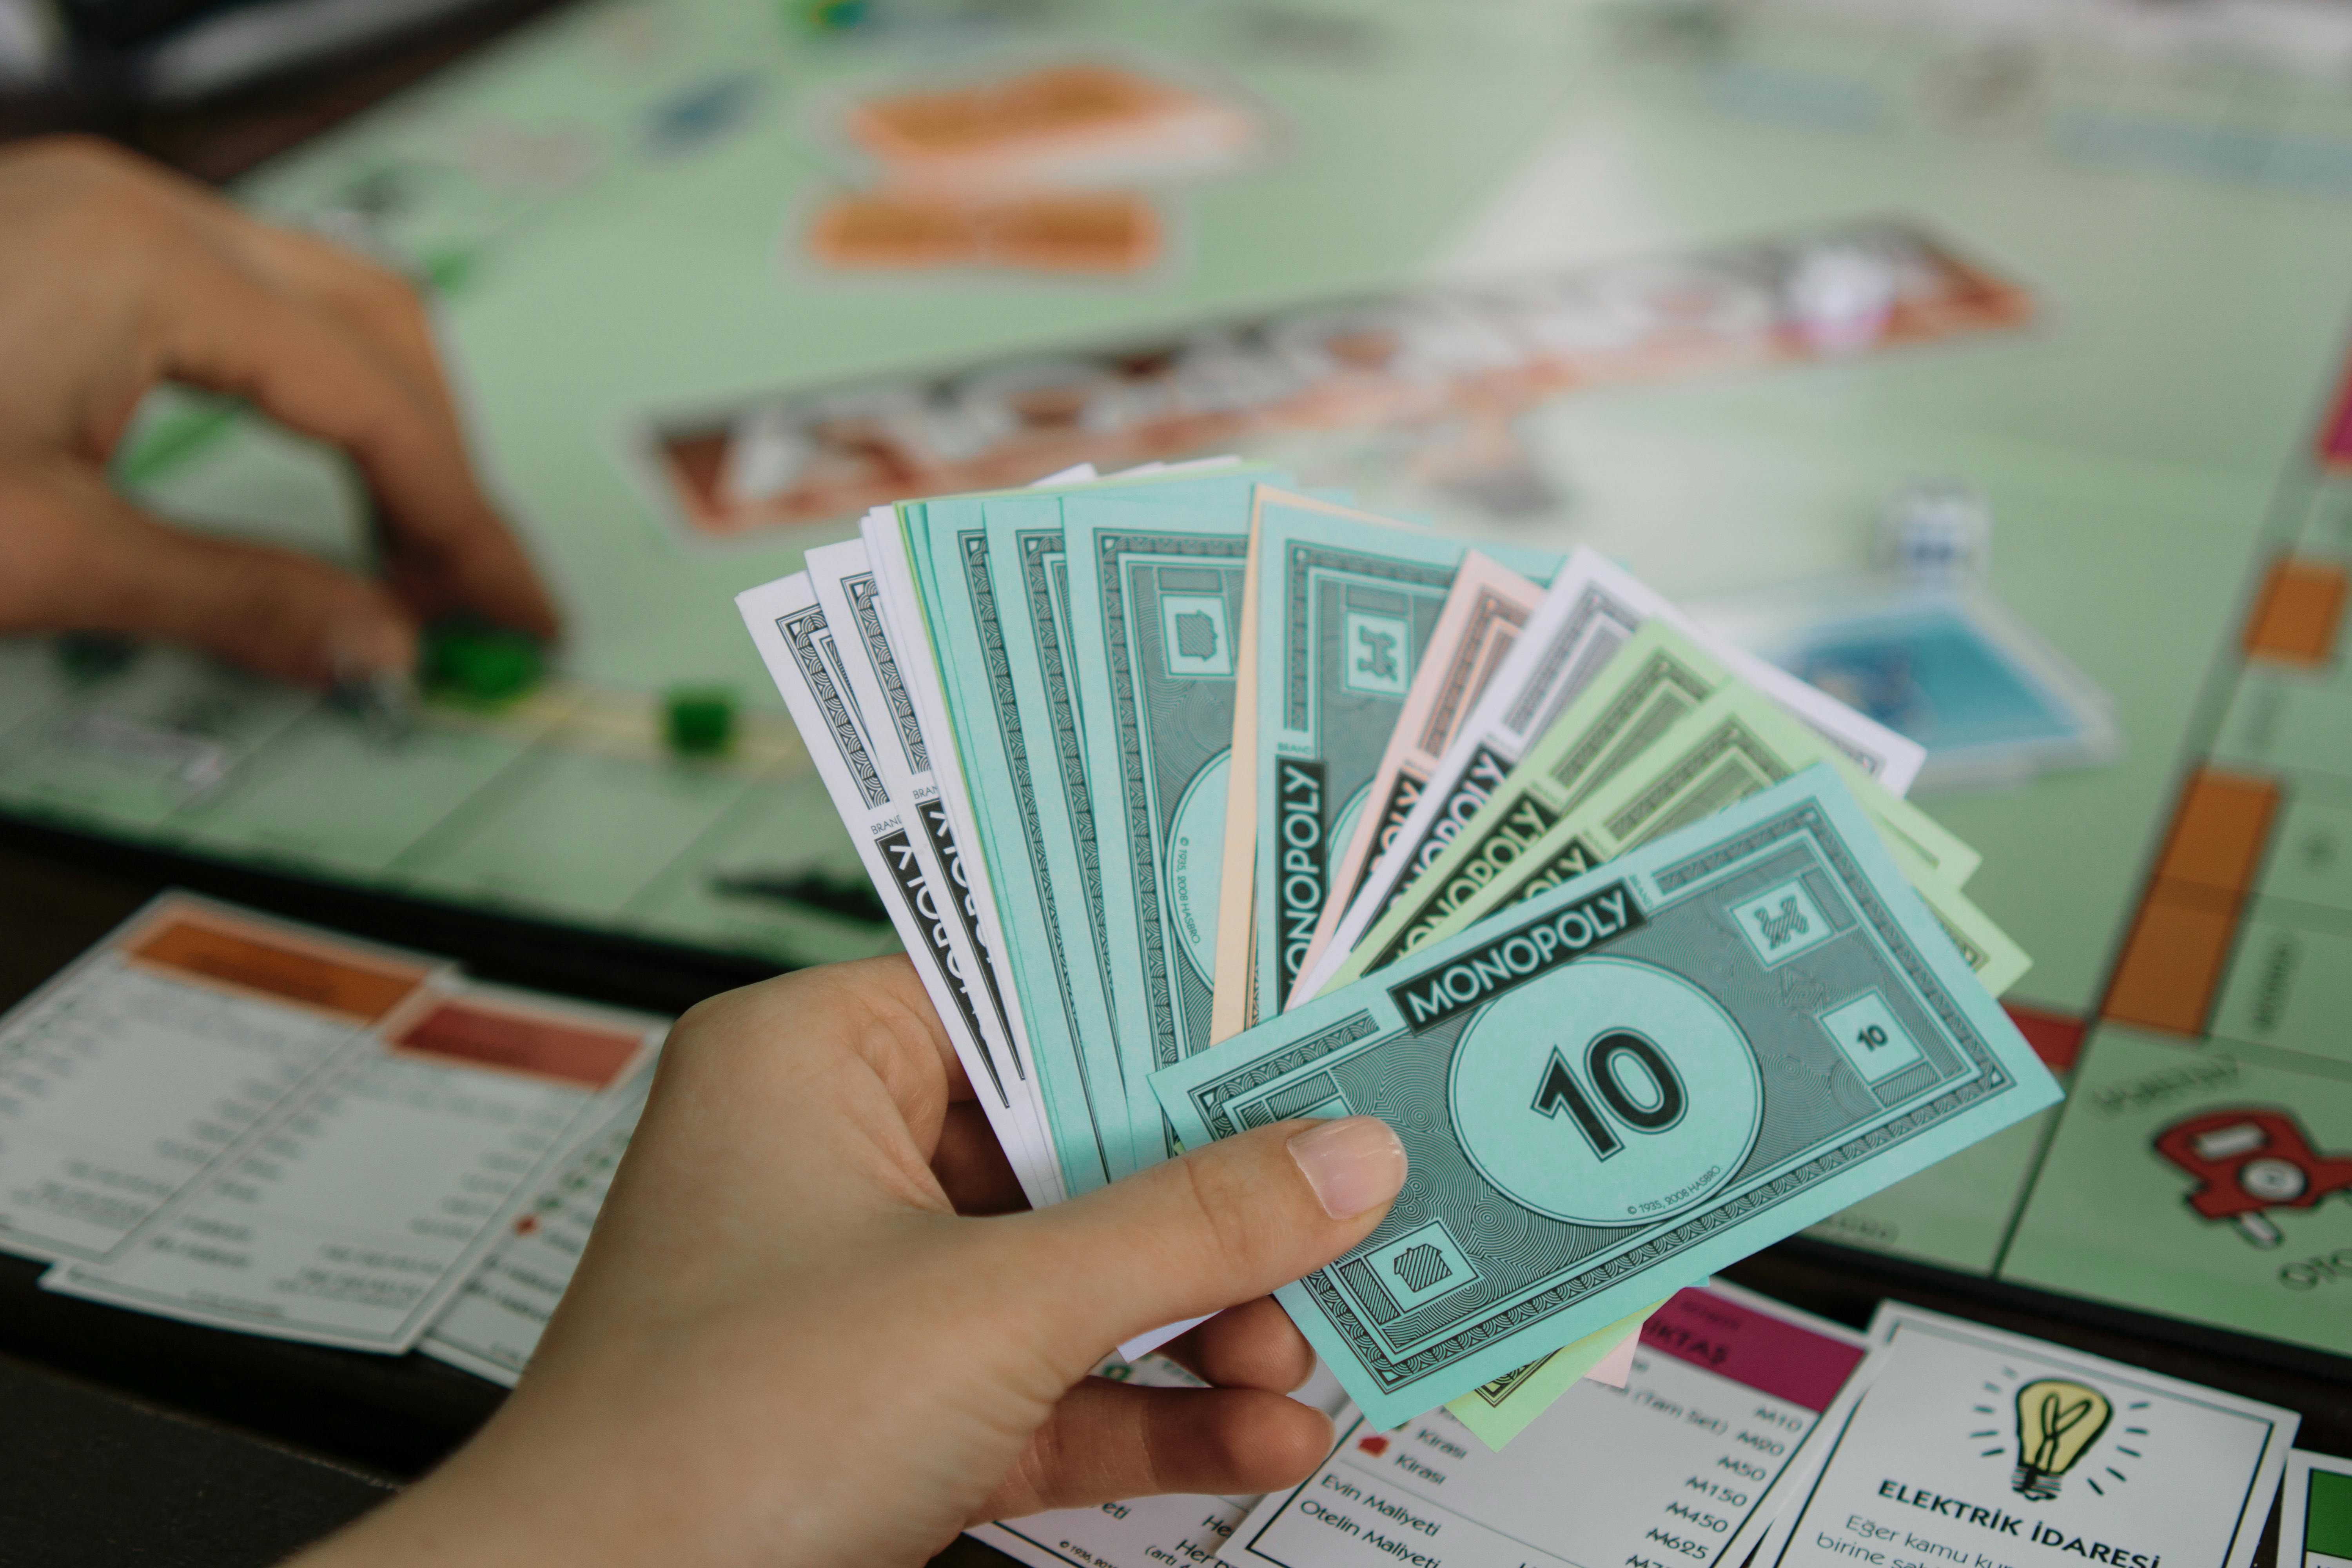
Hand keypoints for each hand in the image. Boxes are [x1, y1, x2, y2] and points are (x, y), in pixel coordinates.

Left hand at [0, 136, 558, 687]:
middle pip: (379, 326)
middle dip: (446, 465)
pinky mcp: (73, 244)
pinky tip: (329, 466)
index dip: (463, 522)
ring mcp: (100, 215)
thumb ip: (229, 599)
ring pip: (326, 302)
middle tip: (469, 588)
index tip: (514, 607)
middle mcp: (131, 212)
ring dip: (392, 421)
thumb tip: (375, 643)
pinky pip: (249, 299)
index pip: (373, 403)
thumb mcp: (39, 554)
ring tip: (411, 543)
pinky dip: (315, 391)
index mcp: (139, 263)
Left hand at [292, 956, 1406, 1567]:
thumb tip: (1341, 1161)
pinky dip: (1151, 1412)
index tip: (1304, 1033)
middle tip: (1344, 1211)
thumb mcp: (993, 1309)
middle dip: (1213, 1209)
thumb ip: (1186, 1230)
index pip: (1029, 993)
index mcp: (809, 1062)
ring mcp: (866, 1293)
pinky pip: (1050, 1386)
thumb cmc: (708, 1444)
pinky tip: (1263, 1429)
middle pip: (1071, 1145)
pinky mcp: (895, 1410)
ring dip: (1201, 1321)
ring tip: (1314, 1349)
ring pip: (1071, 1275)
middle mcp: (833, 1158)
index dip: (1172, 1018)